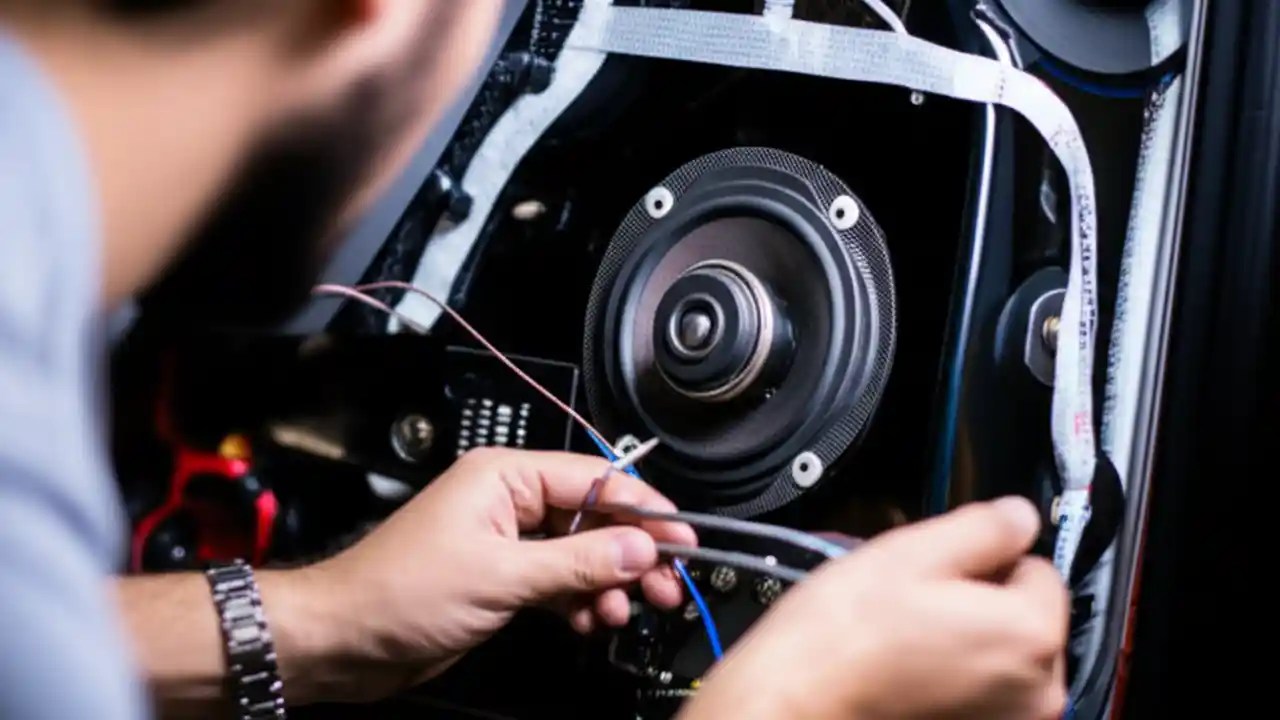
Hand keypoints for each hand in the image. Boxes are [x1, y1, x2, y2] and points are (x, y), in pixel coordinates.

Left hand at [265, 448, 694, 702]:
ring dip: (607, 583)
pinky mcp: (502, 579)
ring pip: (580, 555)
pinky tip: (592, 620)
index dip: (642, 510)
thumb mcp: (500, 576)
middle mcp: (509, 503)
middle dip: (630, 553)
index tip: (681, 538)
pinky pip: (559, 582)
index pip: (594, 480)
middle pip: (593, 519)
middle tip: (665, 585)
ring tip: (624, 609)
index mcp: (505, 477)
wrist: (345, 640)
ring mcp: (507, 542)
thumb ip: (576, 563)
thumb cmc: (399, 592)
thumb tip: (638, 548)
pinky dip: (580, 601)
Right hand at [681, 497, 1067, 719]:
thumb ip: (984, 527)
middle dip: (985, 603)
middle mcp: (1037, 691)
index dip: (988, 559)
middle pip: (1028, 618)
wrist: (798, 700)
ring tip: (910, 638)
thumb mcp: (913, 551)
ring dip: (971, 643)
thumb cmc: (846, 633)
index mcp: (1030, 633)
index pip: (1039, 569)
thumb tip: (1020, 515)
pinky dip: (958, 680)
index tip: (942, 569)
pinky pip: (985, 694)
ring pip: (1005, 658)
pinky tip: (910, 670)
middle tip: (919, 602)